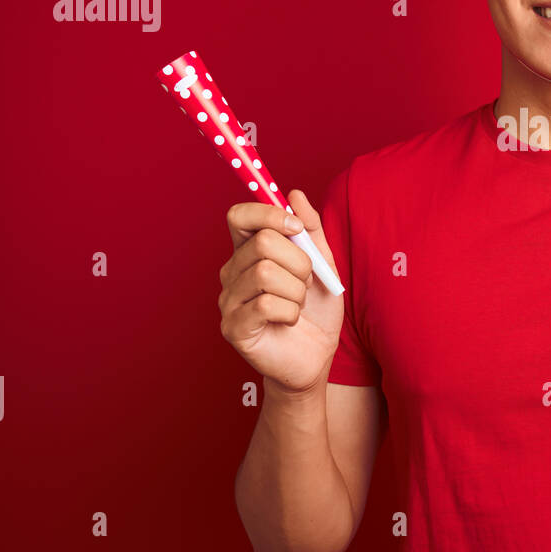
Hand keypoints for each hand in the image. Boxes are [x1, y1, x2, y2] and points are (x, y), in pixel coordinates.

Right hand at [218, 189, 344, 395]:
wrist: (317, 358)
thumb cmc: (316, 311)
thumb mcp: (323, 264)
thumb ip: (310, 229)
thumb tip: (295, 193)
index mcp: (249, 252)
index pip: (239, 216)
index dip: (269, 214)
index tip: (297, 228)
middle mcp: (231, 273)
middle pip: (262, 243)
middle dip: (299, 262)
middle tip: (306, 283)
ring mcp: (228, 301)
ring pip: (265, 273)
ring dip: (296, 290)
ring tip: (298, 305)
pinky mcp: (233, 327)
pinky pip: (266, 304)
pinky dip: (290, 312)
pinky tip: (290, 321)